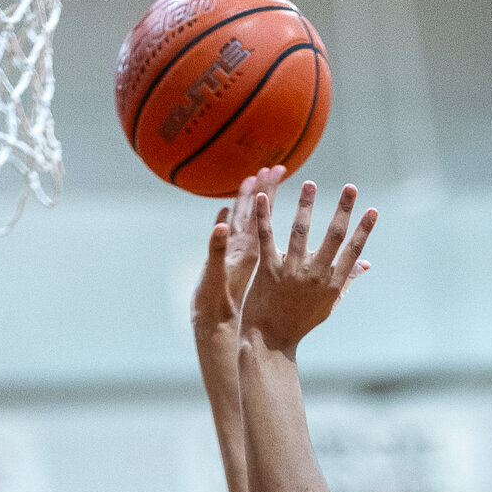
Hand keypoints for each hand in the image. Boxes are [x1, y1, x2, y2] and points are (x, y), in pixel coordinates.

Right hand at [191, 166, 286, 334]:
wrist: (212, 324)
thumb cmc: (215, 302)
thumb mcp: (215, 273)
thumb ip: (217, 246)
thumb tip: (221, 223)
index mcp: (244, 248)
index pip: (259, 212)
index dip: (267, 190)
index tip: (278, 170)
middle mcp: (240, 249)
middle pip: (253, 213)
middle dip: (261, 190)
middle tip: (271, 167)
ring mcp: (232, 256)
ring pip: (242, 224)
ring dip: (245, 203)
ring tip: (251, 180)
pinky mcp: (223, 264)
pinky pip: (226, 241)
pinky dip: (225, 225)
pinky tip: (225, 213)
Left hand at [239, 181, 376, 355]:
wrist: (270, 340)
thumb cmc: (300, 321)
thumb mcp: (328, 304)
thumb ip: (347, 281)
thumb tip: (367, 263)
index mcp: (331, 284)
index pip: (352, 251)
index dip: (363, 230)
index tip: (372, 210)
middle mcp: (315, 275)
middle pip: (332, 237)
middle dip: (343, 210)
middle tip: (351, 187)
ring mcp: (291, 272)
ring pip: (300, 231)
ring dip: (306, 204)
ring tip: (310, 184)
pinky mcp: (267, 270)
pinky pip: (267, 238)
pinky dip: (265, 216)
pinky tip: (264, 196)